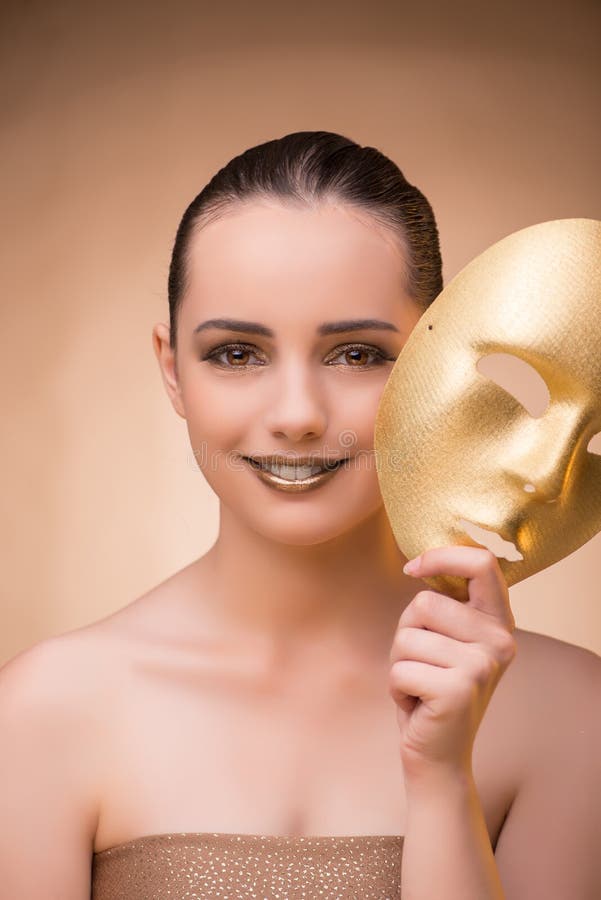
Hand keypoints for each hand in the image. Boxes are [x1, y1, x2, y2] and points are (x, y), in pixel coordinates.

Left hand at [389, 546, 516, 779]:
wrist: (438, 755)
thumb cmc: (431, 688)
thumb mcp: (444, 638)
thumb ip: (443, 604)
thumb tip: (419, 563)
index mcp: (498, 622)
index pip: (481, 562)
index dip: (441, 556)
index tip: (412, 569)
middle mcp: (499, 641)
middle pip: (423, 603)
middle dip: (405, 633)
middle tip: (422, 665)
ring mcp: (482, 665)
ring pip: (406, 637)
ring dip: (398, 663)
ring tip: (420, 685)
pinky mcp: (459, 689)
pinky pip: (400, 669)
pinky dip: (396, 688)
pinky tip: (417, 704)